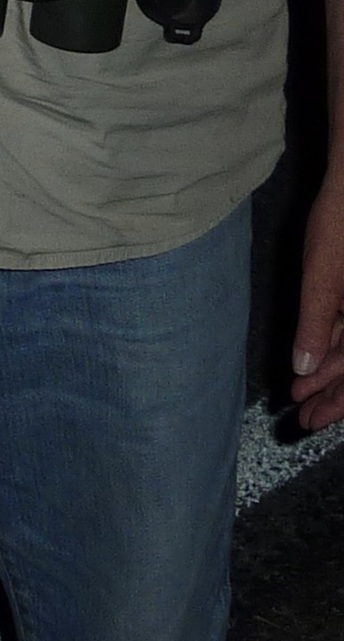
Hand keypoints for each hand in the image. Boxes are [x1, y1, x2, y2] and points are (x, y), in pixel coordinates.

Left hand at [291, 176, 343, 428]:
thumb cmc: (342, 219)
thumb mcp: (323, 273)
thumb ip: (316, 323)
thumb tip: (303, 368)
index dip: (340, 401)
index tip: (314, 421)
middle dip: (335, 394)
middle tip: (304, 419)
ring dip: (331, 373)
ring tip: (301, 396)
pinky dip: (334, 344)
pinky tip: (312, 361)